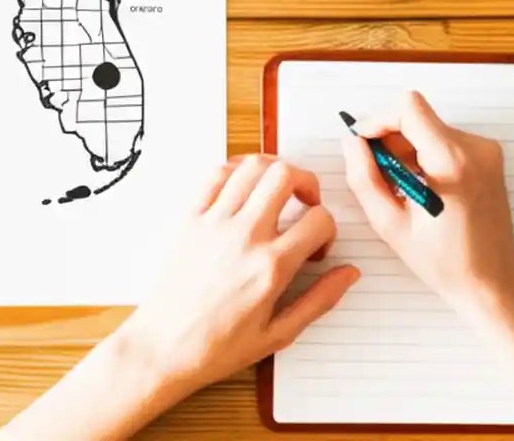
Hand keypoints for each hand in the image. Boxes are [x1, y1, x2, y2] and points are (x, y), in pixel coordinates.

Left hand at [116, 155, 360, 396]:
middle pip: (285, 176)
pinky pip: (214, 175)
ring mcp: (213, 224)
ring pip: (251, 166)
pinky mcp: (189, 219)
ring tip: (278, 190)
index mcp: (271, 267)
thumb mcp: (279, 334)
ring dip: (273, 170)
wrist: (164, 345)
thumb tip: (349, 273)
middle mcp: (244, 237)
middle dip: (307, 182)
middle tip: (306, 202)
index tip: (316, 246)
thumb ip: (319, 300)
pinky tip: (243, 187)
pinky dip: (235, 170)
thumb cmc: (217, 346)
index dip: (328, 229)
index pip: (319, 220)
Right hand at [340, 91, 513, 313]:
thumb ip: (363, 176)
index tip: (362, 142)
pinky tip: (418, 189)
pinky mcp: (486, 158)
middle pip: (416, 117)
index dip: (377, 120)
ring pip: (426, 128)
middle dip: (388, 140)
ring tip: (400, 190)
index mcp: (452, 161)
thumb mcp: (389, 223)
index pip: (408, 107)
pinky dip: (421, 157)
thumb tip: (351, 144)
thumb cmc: (446, 261)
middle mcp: (475, 148)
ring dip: (404, 151)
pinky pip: (442, 140)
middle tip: (378, 175)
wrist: (490, 281)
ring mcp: (485, 151)